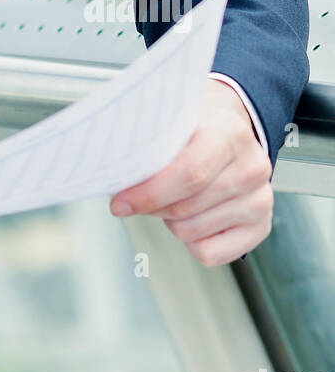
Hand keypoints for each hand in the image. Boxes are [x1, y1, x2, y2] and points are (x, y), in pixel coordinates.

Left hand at [109, 78, 272, 264]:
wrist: (230, 128)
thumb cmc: (196, 126)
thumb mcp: (172, 117)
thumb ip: (147, 139)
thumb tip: (110, 166)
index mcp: (230, 134)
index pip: (190, 174)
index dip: (150, 193)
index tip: (120, 202)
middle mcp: (252, 168)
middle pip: (185, 208)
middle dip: (152, 206)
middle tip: (138, 195)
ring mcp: (260, 200)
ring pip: (192, 232)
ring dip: (171, 220)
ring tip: (173, 198)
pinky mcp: (261, 227)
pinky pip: (210, 253)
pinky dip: (191, 240)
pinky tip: (192, 215)